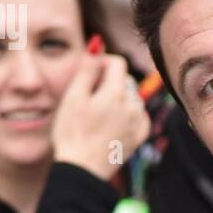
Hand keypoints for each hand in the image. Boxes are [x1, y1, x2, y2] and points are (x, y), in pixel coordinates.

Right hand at [51, 53, 149, 179]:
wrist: (83, 170)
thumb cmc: (72, 133)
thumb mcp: (74, 97)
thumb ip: (88, 68)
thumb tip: (98, 42)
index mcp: (116, 93)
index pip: (116, 62)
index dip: (100, 64)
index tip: (88, 76)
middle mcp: (133, 105)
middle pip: (123, 79)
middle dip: (107, 82)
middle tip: (88, 100)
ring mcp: (139, 121)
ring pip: (131, 96)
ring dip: (117, 98)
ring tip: (97, 115)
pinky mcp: (140, 134)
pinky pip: (138, 114)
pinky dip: (127, 114)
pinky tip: (111, 124)